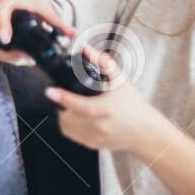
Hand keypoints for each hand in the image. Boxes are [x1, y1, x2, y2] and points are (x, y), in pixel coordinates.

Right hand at [0, 0, 76, 66]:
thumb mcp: (40, 6)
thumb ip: (55, 21)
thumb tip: (73, 33)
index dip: (2, 25)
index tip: (5, 39)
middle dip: (11, 52)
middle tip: (28, 60)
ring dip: (6, 55)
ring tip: (24, 59)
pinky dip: (0, 53)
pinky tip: (13, 56)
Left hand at [45, 64, 167, 156]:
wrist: (145, 131)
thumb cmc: (133, 105)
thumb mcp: (120, 80)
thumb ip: (103, 62)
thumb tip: (86, 49)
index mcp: (106, 110)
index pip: (80, 105)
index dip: (63, 98)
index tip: (50, 91)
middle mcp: (100, 126)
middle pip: (68, 116)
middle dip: (61, 105)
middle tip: (62, 96)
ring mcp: (96, 137)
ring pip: (66, 127)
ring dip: (63, 116)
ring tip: (68, 106)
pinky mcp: (93, 145)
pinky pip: (72, 136)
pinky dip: (69, 126)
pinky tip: (74, 117)